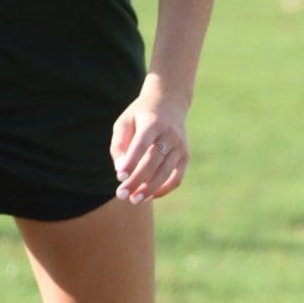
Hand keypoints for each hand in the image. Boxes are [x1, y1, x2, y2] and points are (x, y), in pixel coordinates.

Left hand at [109, 89, 190, 203]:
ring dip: (149, 189)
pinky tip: (149, 196)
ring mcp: (180, 146)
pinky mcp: (186, 156)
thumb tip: (120, 172)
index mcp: (153, 123)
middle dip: (137, 180)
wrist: (169, 102)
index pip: (142, 145)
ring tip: (134, 200)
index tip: (120, 177)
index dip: (131, 162)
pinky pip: (177, 178)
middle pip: (153, 162)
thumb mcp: (124, 122)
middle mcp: (170, 135)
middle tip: (121, 194)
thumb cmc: (141, 115)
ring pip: (165, 173)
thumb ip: (118, 145)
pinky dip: (164, 189)